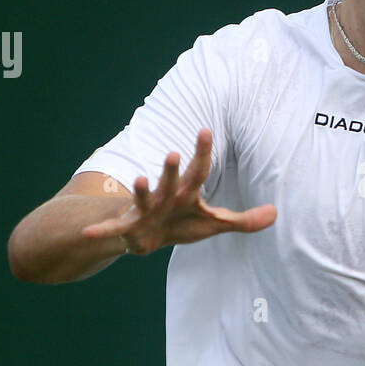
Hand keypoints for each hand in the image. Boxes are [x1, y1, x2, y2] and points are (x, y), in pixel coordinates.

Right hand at [81, 128, 276, 255]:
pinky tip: (88, 233)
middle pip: (172, 182)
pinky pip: (115, 230)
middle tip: (174, 151)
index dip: (202, 151)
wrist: (144, 236)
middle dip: (172, 169)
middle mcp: (165, 196)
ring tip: (139, 178)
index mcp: (187, 192)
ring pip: (144, 199)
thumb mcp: (213, 224)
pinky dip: (102, 231)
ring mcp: (145, 210)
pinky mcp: (129, 227)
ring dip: (141, 190)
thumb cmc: (180, 223)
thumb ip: (244, 220)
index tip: (205, 129)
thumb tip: (277, 214)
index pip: (199, 170)